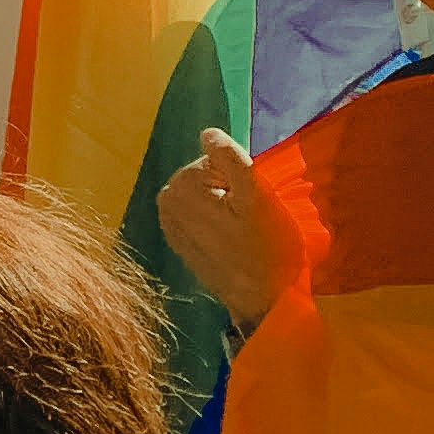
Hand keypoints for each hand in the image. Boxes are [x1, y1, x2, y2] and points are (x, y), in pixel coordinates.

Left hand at [155, 130, 301, 333]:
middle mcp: (167, 200)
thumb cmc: (267, 249)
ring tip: (242, 230)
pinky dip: (215, 219)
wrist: (262, 300)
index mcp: (182, 185)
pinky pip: (199, 214)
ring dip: (224, 205)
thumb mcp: (258, 198)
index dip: (241, 178)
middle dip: (230, 190)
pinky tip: (230, 238)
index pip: (217, 159)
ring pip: (205, 194)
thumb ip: (231, 159)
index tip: (251, 204)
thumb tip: (207, 133)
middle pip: (208, 175)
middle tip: (249, 218)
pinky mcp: (178, 239)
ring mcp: (169, 221)